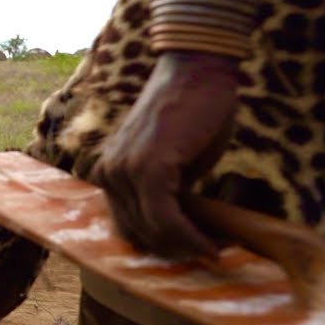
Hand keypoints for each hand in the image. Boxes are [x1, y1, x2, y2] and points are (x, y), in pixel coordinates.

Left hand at [91, 52, 235, 260]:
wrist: (197, 72)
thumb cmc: (192, 114)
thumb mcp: (174, 163)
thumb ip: (167, 194)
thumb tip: (180, 234)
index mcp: (108, 172)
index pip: (126, 227)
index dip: (160, 245)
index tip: (192, 253)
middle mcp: (107, 173)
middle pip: (137, 234)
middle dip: (175, 250)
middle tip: (211, 253)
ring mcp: (123, 171)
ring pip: (151, 231)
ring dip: (186, 247)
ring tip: (217, 249)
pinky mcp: (147, 168)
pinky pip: (164, 218)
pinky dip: (189, 236)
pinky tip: (212, 245)